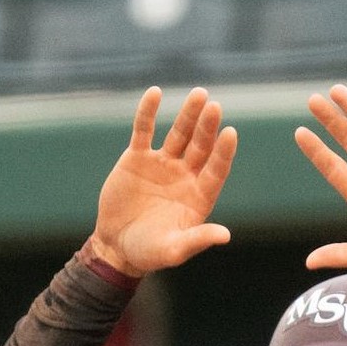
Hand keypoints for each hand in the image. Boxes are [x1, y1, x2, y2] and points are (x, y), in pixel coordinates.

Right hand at [87, 87, 237, 276]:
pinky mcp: (137, 157)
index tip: (230, 133)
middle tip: (214, 106)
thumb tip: (225, 235)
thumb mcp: (173, 250)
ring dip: (188, 115)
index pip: (216, 169)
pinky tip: (155, 93)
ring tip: (199, 94)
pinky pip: (144, 130)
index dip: (223, 153)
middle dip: (207, 127)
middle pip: (200, 146)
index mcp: (199, 195)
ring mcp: (162, 163)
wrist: (116, 246)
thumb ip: (197, 240)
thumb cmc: (149, 252)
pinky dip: (148, 112)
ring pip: (179, 133)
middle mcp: (185, 175)